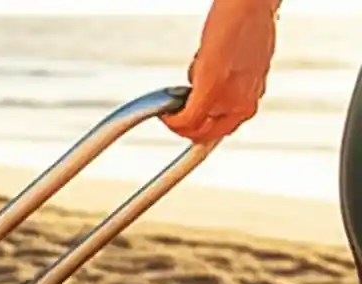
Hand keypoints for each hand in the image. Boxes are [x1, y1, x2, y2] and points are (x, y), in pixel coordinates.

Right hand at [162, 0, 277, 142]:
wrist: (251, 6)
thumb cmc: (250, 25)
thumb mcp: (245, 65)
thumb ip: (231, 84)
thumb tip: (213, 92)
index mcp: (251, 99)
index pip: (222, 131)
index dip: (198, 129)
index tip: (185, 121)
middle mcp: (243, 104)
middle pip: (206, 136)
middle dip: (185, 130)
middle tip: (172, 117)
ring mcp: (228, 99)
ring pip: (195, 131)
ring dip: (179, 122)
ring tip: (174, 102)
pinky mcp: (210, 88)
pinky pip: (187, 118)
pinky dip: (172, 119)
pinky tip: (165, 111)